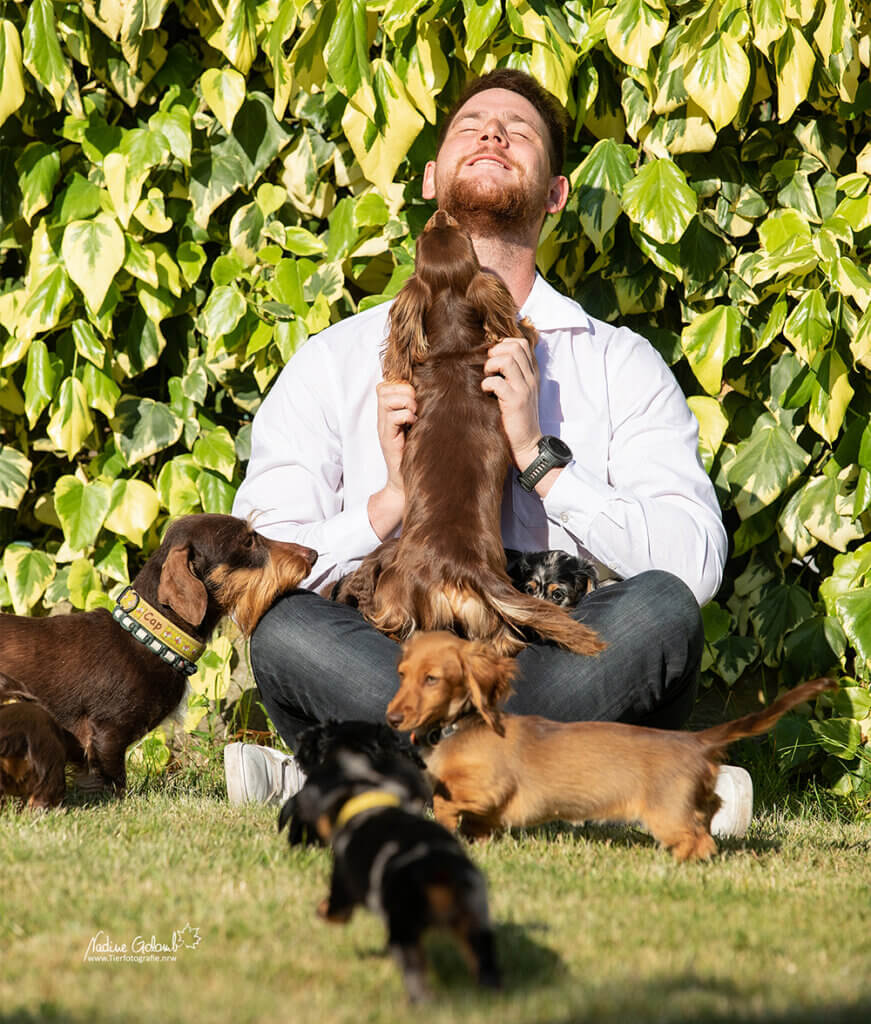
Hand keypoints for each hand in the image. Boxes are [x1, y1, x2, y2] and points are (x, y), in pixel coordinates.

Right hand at [368, 380, 415, 538]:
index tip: (415, 398)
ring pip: (386, 398)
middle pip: (384, 388)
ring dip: (405, 402)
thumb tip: (436, 391)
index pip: (385, 385)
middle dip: (404, 391)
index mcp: (390, 413)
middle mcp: (384, 419)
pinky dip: (405, 416)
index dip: (400, 385)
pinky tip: (414, 425)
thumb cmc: (419, 454)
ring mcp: (384, 428)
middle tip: (417, 406)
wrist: (408, 482)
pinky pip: (393, 416)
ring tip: (415, 415)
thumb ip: (420, 410)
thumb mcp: (420, 427)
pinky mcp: (387, 439)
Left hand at [481, 336, 541, 470]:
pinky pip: (498, 382)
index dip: (504, 344)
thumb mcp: (520, 391)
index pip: (523, 343)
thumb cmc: (518, 417)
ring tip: (488, 378)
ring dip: (491, 366)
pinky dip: (487, 384)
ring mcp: (524, 389)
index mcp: (532, 373)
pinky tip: (487, 392)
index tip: (495, 358)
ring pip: (507, 360)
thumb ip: (513, 373)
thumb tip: (492, 356)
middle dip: (496, 352)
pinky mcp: (515, 402)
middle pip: (516, 347)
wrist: (527, 443)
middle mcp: (531, 378)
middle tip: (489, 368)